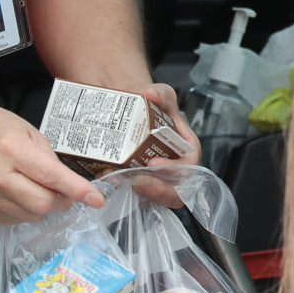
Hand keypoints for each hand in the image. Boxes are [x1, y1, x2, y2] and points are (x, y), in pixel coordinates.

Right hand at [0, 100, 101, 223]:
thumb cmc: (0, 131)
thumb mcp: (32, 134)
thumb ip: (52, 161)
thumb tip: (73, 188)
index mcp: (11, 148)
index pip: (51, 176)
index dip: (77, 189)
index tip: (95, 199)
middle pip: (42, 202)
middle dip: (62, 200)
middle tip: (64, 191)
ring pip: (31, 215)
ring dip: (43, 206)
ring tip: (33, 186)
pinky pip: (16, 219)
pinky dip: (26, 210)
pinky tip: (18, 192)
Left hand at [126, 82, 196, 208]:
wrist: (134, 113)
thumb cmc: (154, 108)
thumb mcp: (161, 95)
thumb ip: (160, 93)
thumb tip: (150, 94)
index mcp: (187, 151)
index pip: (188, 166)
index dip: (173, 169)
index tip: (153, 162)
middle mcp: (175, 171)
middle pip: (174, 192)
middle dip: (156, 190)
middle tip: (134, 180)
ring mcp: (157, 181)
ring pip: (153, 199)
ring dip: (135, 194)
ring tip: (115, 180)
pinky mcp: (139, 188)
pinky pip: (134, 197)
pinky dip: (121, 192)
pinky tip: (105, 180)